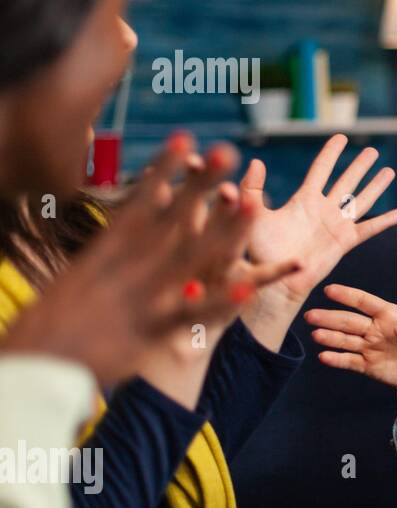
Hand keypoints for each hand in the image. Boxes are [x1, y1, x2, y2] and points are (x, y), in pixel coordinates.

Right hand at [2, 136, 297, 384]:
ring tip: (251, 203)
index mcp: (105, 253)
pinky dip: (219, 301)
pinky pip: (191, 315)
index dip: (163, 171)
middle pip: (170, 221)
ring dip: (222, 231)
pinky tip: (248, 287)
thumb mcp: (76, 279)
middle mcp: (124, 268)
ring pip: (189, 258)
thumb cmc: (52, 324)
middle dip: (200, 186)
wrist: (35, 368)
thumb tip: (125, 231)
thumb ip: (105, 255)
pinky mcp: (149, 331)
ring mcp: (139, 297)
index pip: (139, 203)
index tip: (186, 139)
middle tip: (229, 151)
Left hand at [241, 135, 396, 303]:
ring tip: (390, 171)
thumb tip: (256, 161)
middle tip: (373, 151)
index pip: (321, 169)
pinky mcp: (345, 242)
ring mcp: (336, 225)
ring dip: (376, 186)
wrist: (275, 280)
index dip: (331, 153)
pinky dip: (387, 220)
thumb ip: (253, 189)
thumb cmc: (261, 252)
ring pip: (362, 200)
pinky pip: (370, 228)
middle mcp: (323, 210)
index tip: (341, 137)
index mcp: (304, 200)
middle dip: (360, 166)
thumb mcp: (253, 215)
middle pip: (347, 181)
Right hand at [305, 284, 396, 418]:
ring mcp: (372, 348)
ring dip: (330, 337)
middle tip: (310, 315)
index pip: (365, 303)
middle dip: (330, 318)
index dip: (348, 296)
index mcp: (391, 316)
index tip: (329, 290)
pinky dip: (337, 359)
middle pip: (349, 322)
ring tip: (315, 334)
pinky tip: (323, 356)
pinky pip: (350, 362)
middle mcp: (377, 330)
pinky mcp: (370, 367)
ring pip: (346, 341)